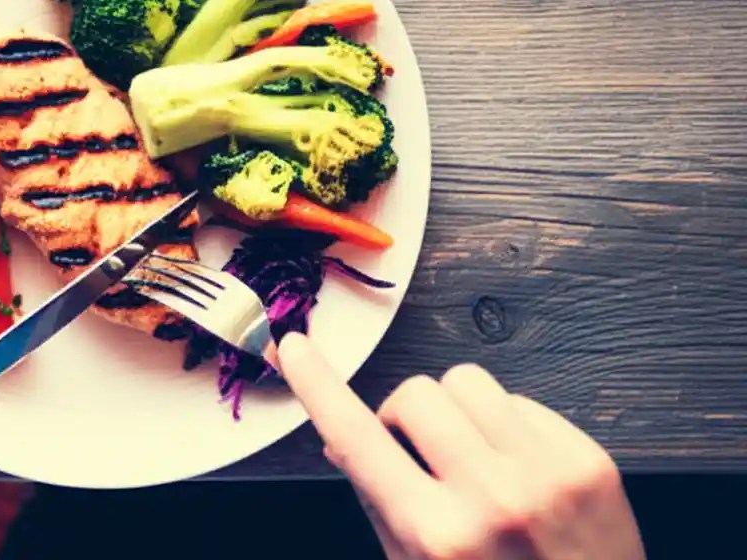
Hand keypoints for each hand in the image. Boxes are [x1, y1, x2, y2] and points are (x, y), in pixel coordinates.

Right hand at [277, 333, 644, 559]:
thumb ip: (378, 504)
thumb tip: (340, 440)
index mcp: (436, 535)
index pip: (357, 437)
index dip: (317, 386)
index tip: (295, 348)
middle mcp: (491, 498)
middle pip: (416, 393)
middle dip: (406, 417)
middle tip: (419, 455)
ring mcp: (546, 475)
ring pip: (469, 382)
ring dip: (456, 412)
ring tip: (472, 458)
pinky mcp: (589, 462)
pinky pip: (522, 400)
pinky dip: (506, 427)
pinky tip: (517, 470)